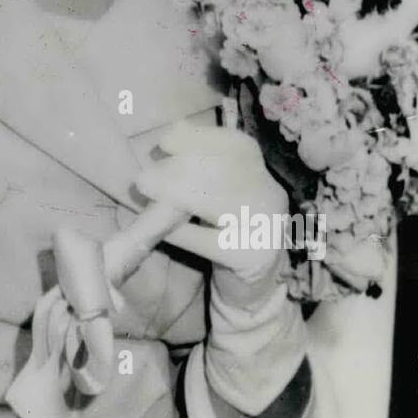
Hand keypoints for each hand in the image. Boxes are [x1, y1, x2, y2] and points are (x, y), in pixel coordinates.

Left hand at [130, 123, 288, 289]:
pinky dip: (185, 233)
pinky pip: (214, 242)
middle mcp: (271, 198)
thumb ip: (202, 167)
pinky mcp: (254, 259)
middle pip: (231, 173)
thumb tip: (175, 130)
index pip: (240, 147)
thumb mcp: (218, 196)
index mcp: (263, 177)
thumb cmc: (227, 233)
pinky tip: (163, 230)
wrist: (253, 286)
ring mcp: (268, 230)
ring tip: (147, 191)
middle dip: (183, 169)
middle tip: (146, 175)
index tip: (167, 139)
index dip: (203, 138)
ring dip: (179, 196)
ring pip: (224, 205)